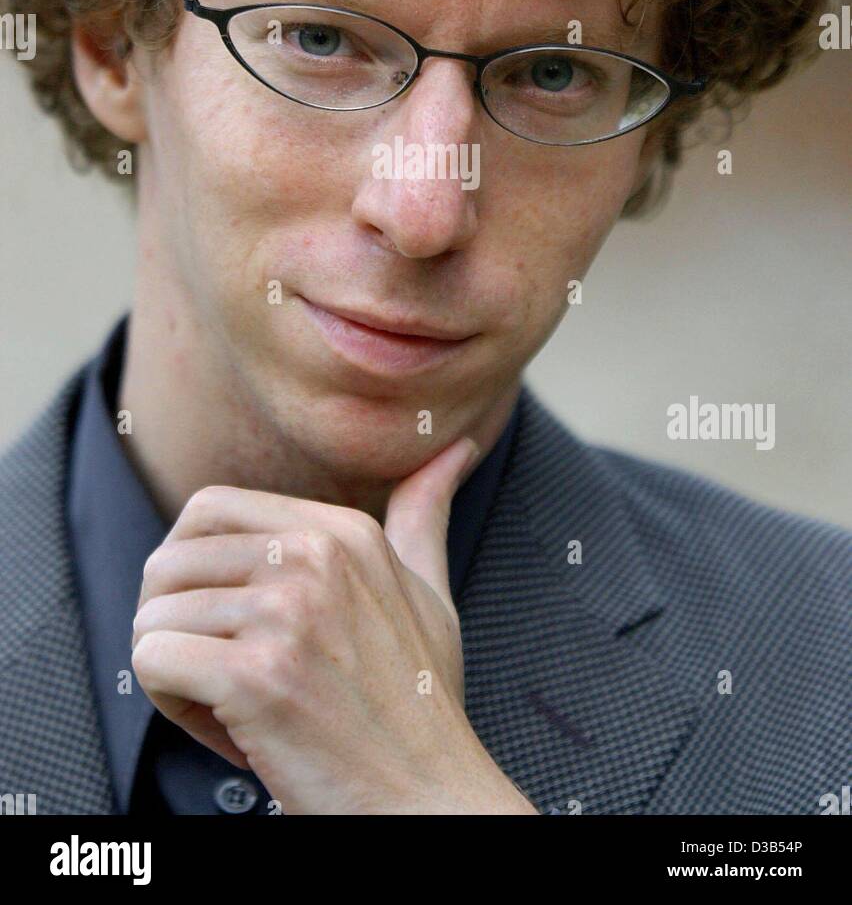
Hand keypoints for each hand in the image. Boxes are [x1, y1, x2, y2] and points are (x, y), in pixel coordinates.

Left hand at [131, 436, 536, 813]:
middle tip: (224, 671)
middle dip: (176, 623)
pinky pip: (152, 661)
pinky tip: (228, 729)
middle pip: (168, 560)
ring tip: (236, 708)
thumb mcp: (430, 594)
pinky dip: (171, 706)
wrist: (431, 801)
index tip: (235, 623)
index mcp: (344, 530)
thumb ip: (425, 515)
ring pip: (153, 616)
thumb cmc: (423, 707)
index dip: (198, 571)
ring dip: (177, 674)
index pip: (208, 510)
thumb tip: (454, 449)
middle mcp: (314, 557)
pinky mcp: (256, 677)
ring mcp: (287, 614)